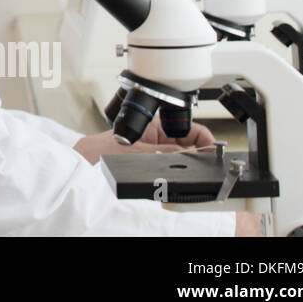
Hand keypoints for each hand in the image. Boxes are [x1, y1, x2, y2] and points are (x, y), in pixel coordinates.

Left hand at [73, 111, 215, 164]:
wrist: (89, 160)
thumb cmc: (106, 148)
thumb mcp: (140, 151)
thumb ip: (166, 153)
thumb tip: (192, 155)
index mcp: (159, 125)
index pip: (193, 130)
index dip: (206, 140)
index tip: (213, 152)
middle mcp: (161, 137)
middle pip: (192, 145)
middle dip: (199, 154)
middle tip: (204, 165)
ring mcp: (158, 149)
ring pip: (183, 158)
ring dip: (187, 164)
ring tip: (189, 171)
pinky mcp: (154, 161)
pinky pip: (172, 166)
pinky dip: (177, 171)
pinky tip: (175, 176)